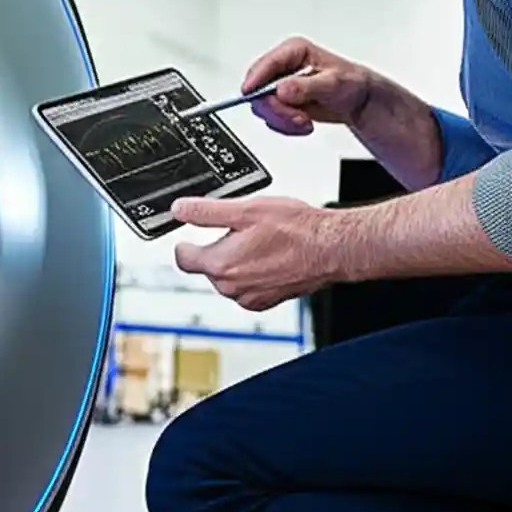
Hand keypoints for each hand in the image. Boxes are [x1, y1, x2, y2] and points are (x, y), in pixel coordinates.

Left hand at [171, 196, 344, 310]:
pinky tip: (268, 257)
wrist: (331, 249)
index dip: (185, 244)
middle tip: (239, 232)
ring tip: (258, 243)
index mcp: (221, 265)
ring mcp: (249, 297)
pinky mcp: (266, 301)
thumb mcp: (245, 210)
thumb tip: (180, 209)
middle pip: (208, 268)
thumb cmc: (295, 230)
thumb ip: (206, 212)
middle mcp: (232, 287)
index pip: (183, 258)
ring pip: (228, 278)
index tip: (187, 237)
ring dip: (235, 262)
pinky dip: (252, 274)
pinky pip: (246, 287)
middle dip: (217, 250)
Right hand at [244, 36, 376, 136]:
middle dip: (277, 109)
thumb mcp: (333, 84)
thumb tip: (281, 89)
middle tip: (297, 118)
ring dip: (284, 119)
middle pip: (259, 89)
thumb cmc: (350, 83)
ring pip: (263, 107)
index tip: (250, 93)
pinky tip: (303, 122)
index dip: (255, 79)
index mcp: (293, 52)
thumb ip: (306, 86)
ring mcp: (278, 85)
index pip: (266, 64)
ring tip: (305, 121)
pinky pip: (271, 118)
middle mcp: (282, 67)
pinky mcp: (279, 102)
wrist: (357, 99)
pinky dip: (286, 125)